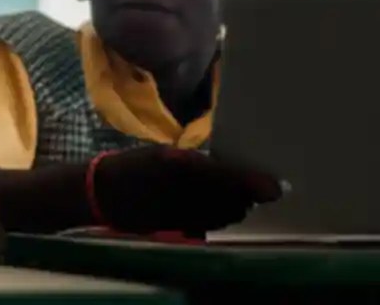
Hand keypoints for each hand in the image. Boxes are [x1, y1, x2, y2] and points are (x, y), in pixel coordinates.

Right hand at [95, 146, 282, 233]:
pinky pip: (211, 225)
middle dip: (247, 196)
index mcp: (181, 165)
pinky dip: (220, 218)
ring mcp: (181, 211)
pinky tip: (217, 210)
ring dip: (236, 208)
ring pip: (224, 215)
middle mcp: (184, 190)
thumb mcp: (163, 153)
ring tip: (240, 198)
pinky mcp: (177, 226)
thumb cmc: (133, 166)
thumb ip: (197, 162)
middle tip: (260, 188)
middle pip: (232, 200)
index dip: (255, 184)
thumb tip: (230, 169)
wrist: (101, 193)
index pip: (229, 177)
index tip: (278, 187)